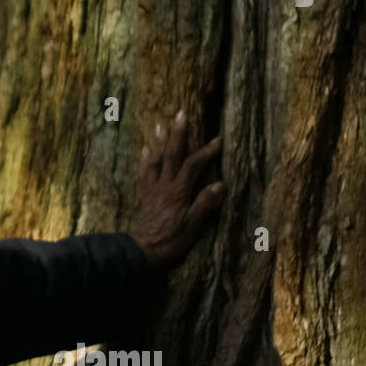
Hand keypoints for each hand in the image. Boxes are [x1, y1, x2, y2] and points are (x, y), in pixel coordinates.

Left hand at [132, 110, 224, 271]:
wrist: (144, 251)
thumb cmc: (172, 240)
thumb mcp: (193, 226)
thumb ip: (205, 204)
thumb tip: (220, 184)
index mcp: (178, 192)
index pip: (193, 165)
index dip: (206, 152)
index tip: (219, 139)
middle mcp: (164, 185)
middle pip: (171, 155)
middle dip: (178, 134)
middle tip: (181, 113)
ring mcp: (153, 189)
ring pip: (156, 160)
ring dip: (160, 142)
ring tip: (162, 125)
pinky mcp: (146, 195)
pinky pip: (144, 173)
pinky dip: (146, 160)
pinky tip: (146, 149)